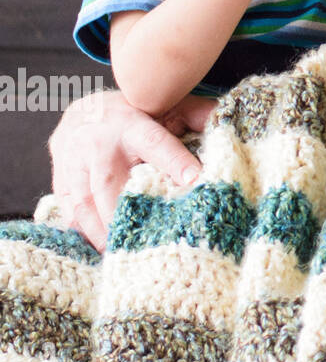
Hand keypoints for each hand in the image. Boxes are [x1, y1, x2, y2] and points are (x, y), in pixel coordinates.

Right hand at [48, 90, 211, 251]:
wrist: (84, 112)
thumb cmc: (137, 114)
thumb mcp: (167, 107)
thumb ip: (197, 115)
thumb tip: (228, 123)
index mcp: (133, 126)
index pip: (156, 144)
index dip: (175, 162)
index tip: (195, 180)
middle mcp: (101, 146)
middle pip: (111, 183)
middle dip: (127, 213)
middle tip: (149, 240)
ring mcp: (75, 165)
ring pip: (85, 203)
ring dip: (102, 231)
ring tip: (122, 254)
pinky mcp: (61, 182)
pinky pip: (69, 212)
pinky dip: (84, 232)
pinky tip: (100, 250)